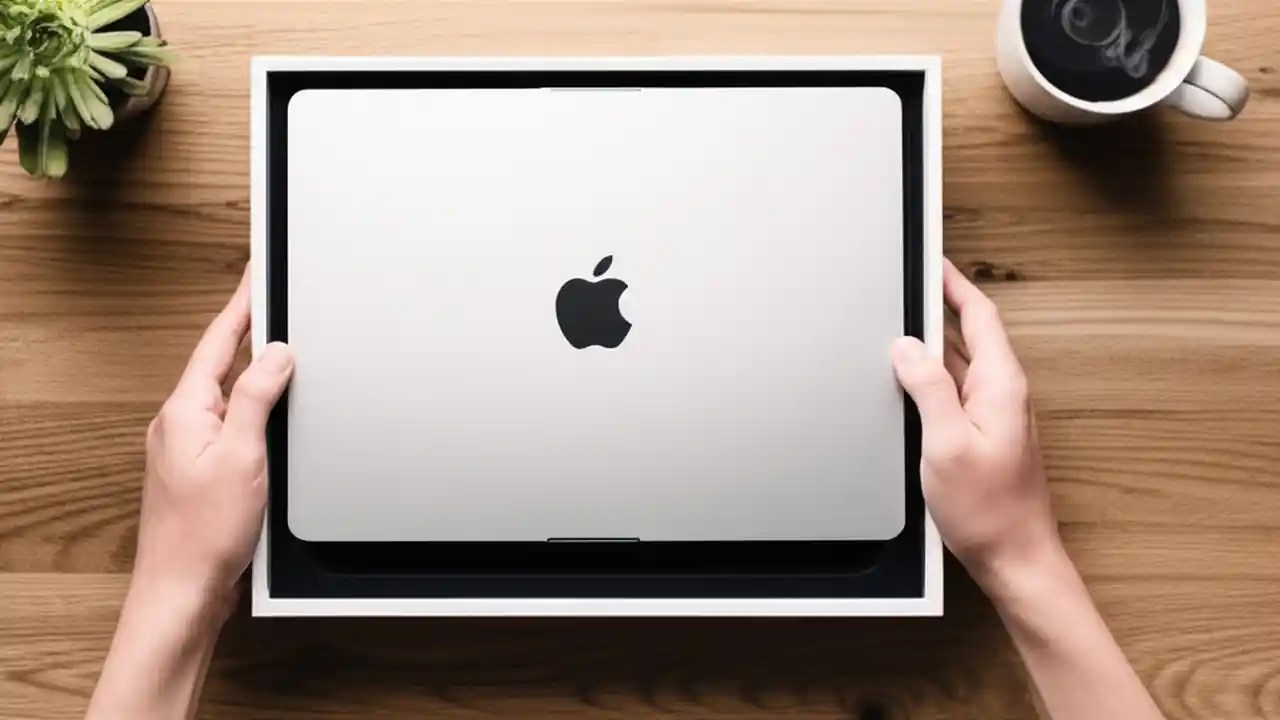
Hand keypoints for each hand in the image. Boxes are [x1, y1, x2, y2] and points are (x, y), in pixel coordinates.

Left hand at [133, 268, 292, 613]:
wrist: (183, 590)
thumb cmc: (205, 534)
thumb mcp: (241, 456)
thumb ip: (256, 398)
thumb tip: (275, 354)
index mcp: (184, 411)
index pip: (218, 342)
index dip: (241, 305)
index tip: (256, 273)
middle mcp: (179, 423)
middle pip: (219, 361)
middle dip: (247, 328)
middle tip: (271, 297)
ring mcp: (186, 447)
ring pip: (224, 392)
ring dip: (251, 368)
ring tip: (276, 343)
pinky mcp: (199, 470)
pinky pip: (228, 419)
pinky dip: (251, 404)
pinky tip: (269, 408)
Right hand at [891, 259, 1060, 591]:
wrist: (1015, 559)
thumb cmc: (989, 512)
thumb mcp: (946, 444)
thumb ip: (928, 389)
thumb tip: (907, 348)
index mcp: (1001, 386)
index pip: (978, 315)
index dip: (953, 283)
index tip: (931, 259)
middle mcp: (1002, 394)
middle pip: (967, 334)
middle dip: (935, 307)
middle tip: (903, 286)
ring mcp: (993, 415)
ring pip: (957, 364)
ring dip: (929, 346)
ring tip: (896, 328)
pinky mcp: (981, 435)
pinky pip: (952, 392)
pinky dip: (929, 378)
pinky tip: (906, 383)